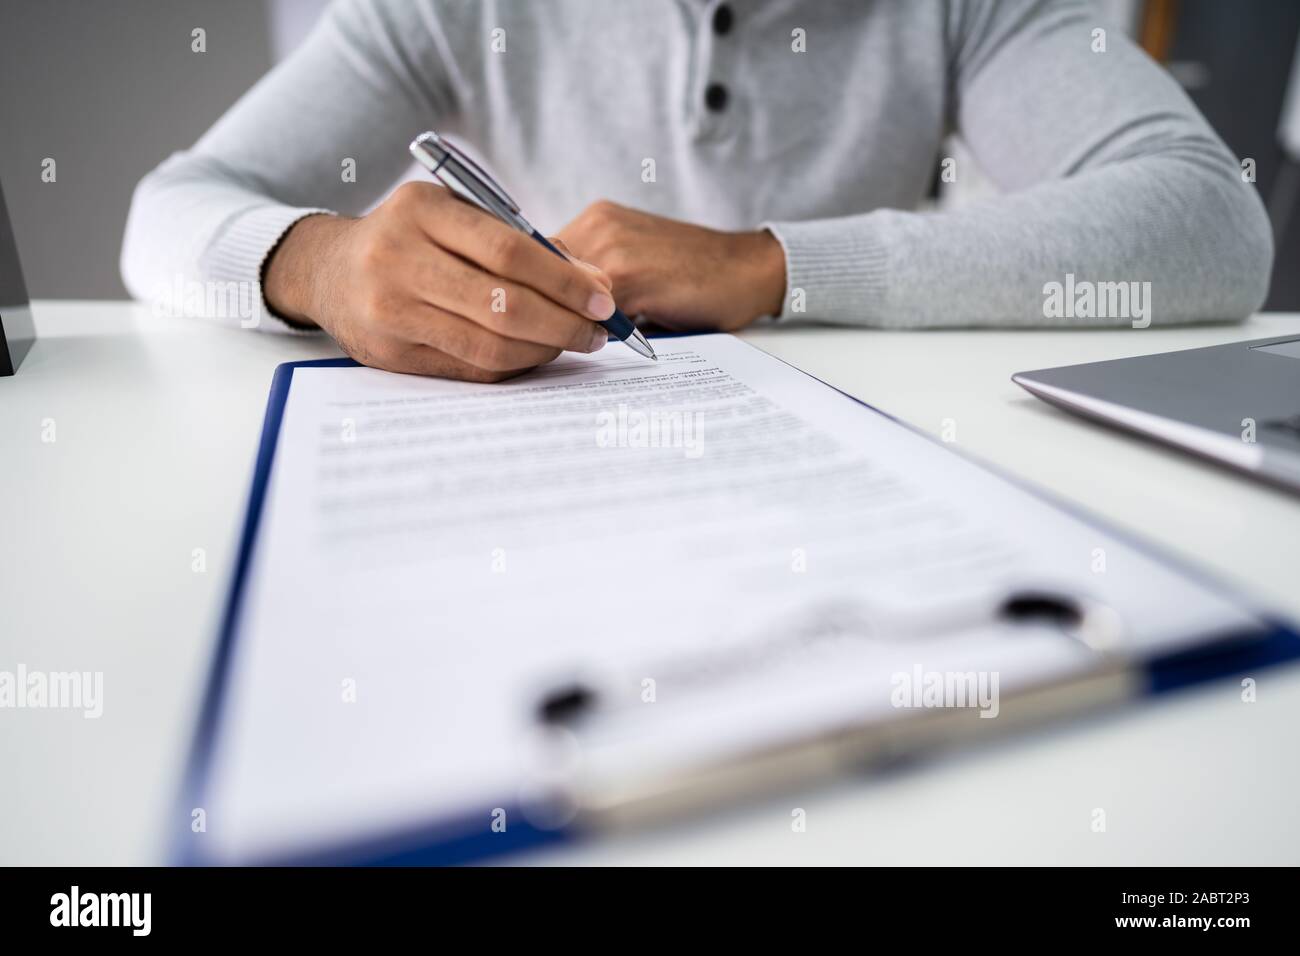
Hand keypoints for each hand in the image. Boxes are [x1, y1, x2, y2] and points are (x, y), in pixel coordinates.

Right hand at [262, 182, 616, 381]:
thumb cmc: (409, 238)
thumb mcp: (449, 216)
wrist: (327, 270)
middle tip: (599, 330)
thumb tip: (592, 279)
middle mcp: (399, 258)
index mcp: (421, 211)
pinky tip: (537, 354)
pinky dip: (514, 364)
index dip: (564, 279)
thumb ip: (514, 239)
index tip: (603, 297)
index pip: (509, 250)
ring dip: (544, 348)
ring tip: (574, 341)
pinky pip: (469, 367)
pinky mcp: (390, 353)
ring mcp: (390, 310)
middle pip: (503, 303)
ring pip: (489, 344)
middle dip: (564, 320)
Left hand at [554, 201, 785, 332]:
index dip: (538, 298)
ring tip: (590, 343)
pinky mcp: (630, 275)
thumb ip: (593, 281)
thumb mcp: (634, 264)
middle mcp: (596, 226)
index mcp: (594, 221)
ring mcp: (610, 247)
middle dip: (547, 312)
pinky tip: (615, 343)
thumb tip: (549, 316)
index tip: (547, 323)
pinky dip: (594, 333)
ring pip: (560, 298)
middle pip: (538, 280)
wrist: (747, 269)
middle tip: (563, 339)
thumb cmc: (694, 275)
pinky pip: (590, 313)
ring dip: (570, 325)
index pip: (535, 264)